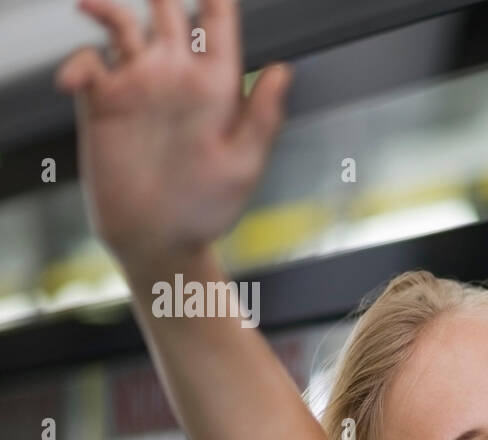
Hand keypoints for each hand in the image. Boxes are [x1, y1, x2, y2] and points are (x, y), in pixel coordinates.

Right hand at [56, 0, 291, 272]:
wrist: (159, 241)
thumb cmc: (206, 209)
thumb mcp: (243, 164)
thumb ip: (263, 117)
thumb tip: (284, 70)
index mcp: (215, 87)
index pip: (218, 25)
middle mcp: (175, 79)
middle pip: (168, 11)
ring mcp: (137, 88)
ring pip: (122, 26)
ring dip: (108, 8)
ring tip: (92, 5)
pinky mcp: (103, 105)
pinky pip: (88, 65)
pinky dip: (79, 63)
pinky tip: (77, 81)